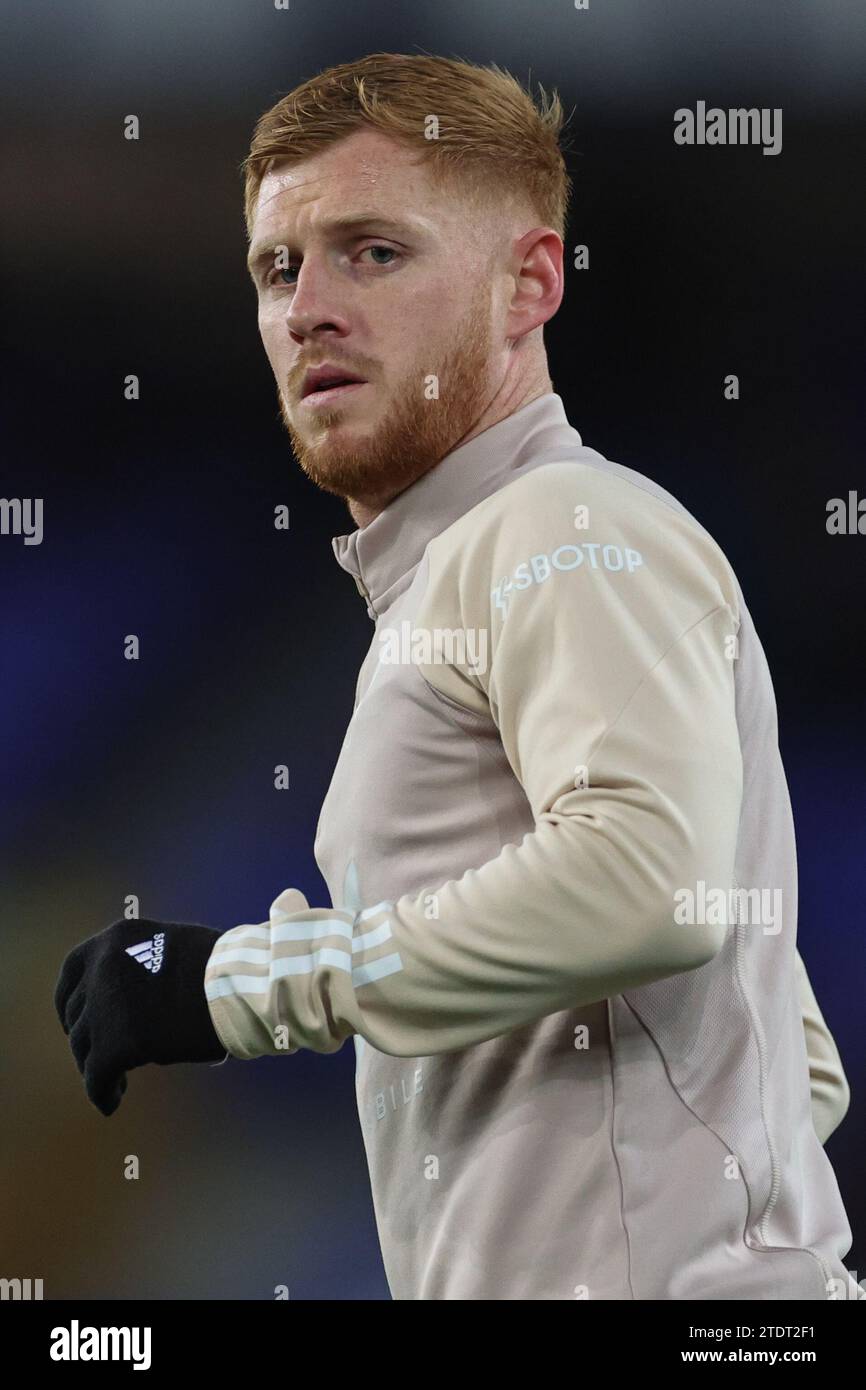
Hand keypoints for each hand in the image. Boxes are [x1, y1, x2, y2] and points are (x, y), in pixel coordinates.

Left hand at [54, 918, 225, 1115]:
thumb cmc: (222, 969)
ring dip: (95, 1066)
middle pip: (78, 1013)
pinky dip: (101, 1093)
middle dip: (86, 1037)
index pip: (73, 970)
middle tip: (100, 1056)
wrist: (239, 986)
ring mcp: (105, 1006)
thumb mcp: (169, 947)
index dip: (68, 1000)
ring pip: (84, 1047)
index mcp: (115, 939)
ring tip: (114, 1083)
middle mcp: (101, 967)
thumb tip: (133, 998)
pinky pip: (97, 1076)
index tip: (74, 1021)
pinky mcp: (116, 1043)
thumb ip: (141, 965)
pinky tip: (112, 1103)